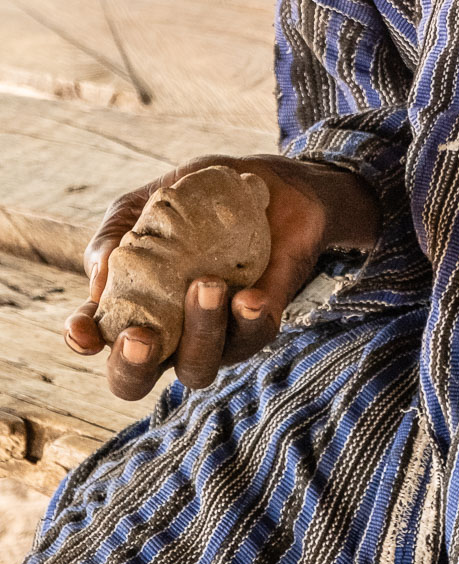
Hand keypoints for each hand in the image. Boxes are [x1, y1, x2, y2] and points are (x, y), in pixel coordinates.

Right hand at [63, 155, 380, 401]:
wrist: (270, 182)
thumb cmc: (198, 197)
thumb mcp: (148, 202)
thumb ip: (115, 234)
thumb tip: (100, 275)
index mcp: (135, 305)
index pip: (100, 337)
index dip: (84, 341)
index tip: (84, 331)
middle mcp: (170, 332)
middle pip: (137, 381)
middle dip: (133, 367)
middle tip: (139, 336)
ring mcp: (216, 334)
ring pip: (199, 366)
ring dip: (200, 331)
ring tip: (206, 284)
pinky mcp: (260, 320)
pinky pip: (254, 335)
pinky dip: (248, 320)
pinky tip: (247, 297)